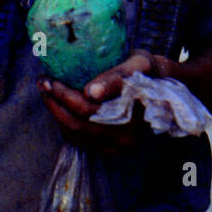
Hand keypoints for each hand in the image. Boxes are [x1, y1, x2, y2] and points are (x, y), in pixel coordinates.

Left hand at [39, 50, 175, 152]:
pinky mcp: (114, 149)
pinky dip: (67, 124)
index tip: (48, 79)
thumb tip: (90, 91)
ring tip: (49, 92)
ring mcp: (120, 145)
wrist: (168, 88)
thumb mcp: (139, 63)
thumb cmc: (151, 69)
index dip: (63, 95)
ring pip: (76, 135)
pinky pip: (81, 140)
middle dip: (55, 103)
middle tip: (43, 82)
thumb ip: (117, 77)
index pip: (87, 109)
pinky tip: (63, 108)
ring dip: (57, 114)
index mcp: (132, 114)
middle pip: (77, 124)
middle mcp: (126, 135)